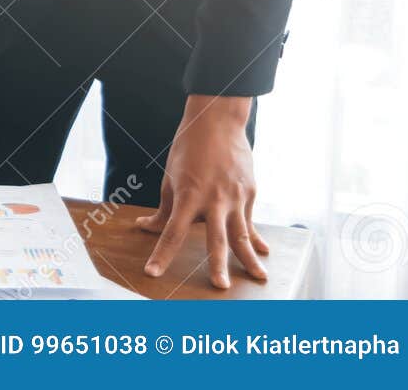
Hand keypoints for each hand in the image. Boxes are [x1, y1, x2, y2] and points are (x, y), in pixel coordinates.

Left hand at [137, 94, 269, 288]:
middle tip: (220, 286)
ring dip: (249, 257)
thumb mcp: (170, 177)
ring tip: (259, 277)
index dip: (162, 254)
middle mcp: (213, 199)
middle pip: (215, 237)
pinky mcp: (249, 193)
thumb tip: (144, 227)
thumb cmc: (188, 148)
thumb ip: (163, 208)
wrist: (217, 121)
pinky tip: (263, 252)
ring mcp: (235, 197)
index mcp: (188, 195)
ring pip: (242, 233)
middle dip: (217, 264)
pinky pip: (250, 221)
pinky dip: (256, 238)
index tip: (153, 272)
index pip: (172, 232)